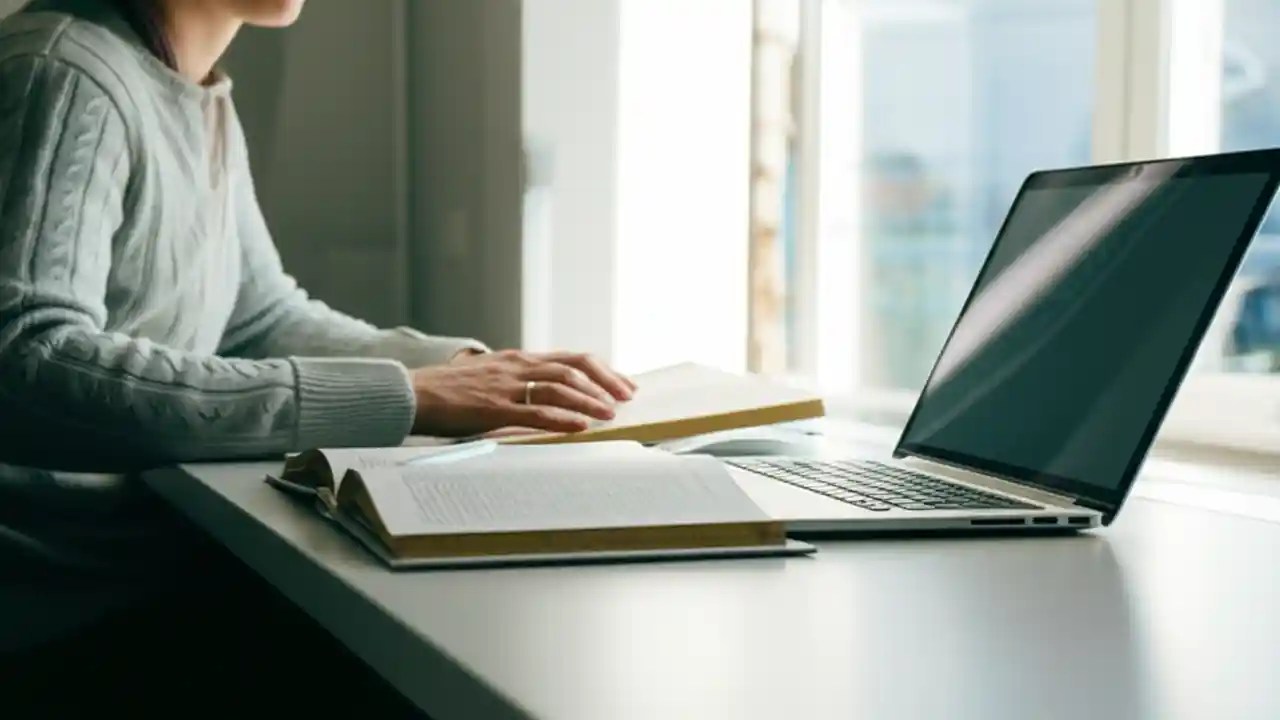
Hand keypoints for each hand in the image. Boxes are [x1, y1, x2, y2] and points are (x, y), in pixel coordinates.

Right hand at [411, 350, 637, 436]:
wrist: (411, 393)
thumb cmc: (447, 390)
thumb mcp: (488, 376)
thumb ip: (515, 381)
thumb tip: (542, 395)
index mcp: (517, 359)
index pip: (569, 359)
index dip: (601, 371)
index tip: (623, 385)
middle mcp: (517, 367)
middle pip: (573, 368)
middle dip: (605, 383)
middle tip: (626, 398)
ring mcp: (506, 386)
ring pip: (559, 388)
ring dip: (589, 402)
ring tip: (610, 415)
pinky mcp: (493, 408)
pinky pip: (535, 413)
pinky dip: (562, 419)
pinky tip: (580, 427)